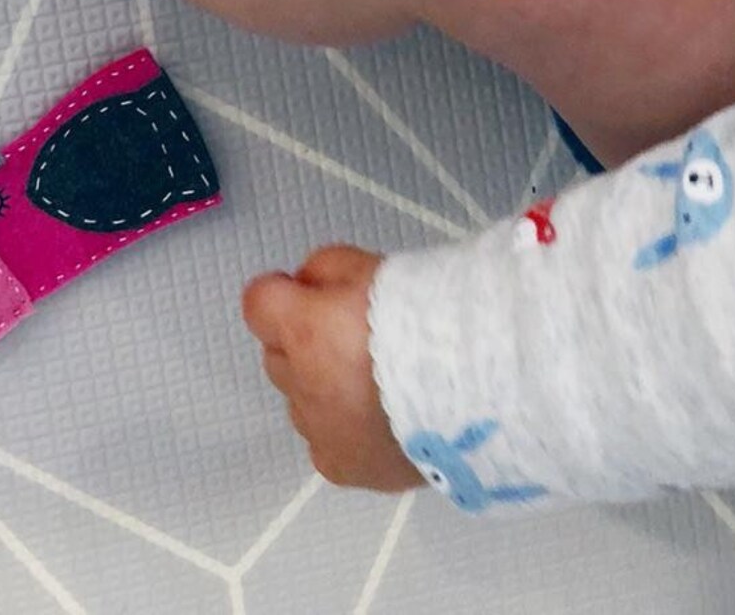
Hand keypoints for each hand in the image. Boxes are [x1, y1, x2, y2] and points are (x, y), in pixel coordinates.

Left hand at [241, 246, 422, 491]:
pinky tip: (379, 421)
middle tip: (349, 336)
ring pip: (300, 401)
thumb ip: (327, 270)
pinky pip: (324, 443)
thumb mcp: (373, 266)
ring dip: (321, 388)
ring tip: (374, 383)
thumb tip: (307, 287)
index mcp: (303, 330)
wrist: (476, 388)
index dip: (281, 293)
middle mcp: (300, 384)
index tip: (308, 293)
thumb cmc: (426, 317)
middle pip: (278, 355)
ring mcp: (318, 432)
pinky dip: (342, 430)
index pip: (258, 302)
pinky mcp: (341, 469)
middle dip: (302, 342)